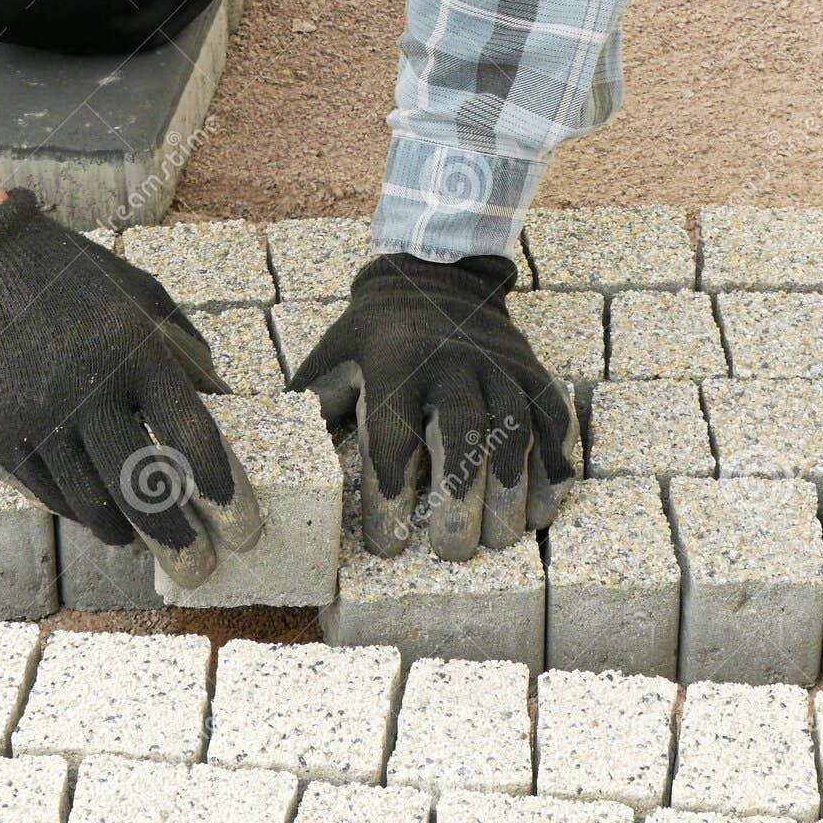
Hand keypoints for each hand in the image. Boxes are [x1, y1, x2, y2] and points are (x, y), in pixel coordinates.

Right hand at [0, 189, 261, 586]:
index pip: (191, 437)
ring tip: (154, 546)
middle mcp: (90, 389)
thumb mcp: (144, 299)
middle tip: (202, 568)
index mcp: (137, 351)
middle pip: (142, 488)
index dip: (224, 492)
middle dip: (179, 540)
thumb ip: (187, 354)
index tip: (244, 527)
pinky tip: (107, 523)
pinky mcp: (2, 437)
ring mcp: (41, 418)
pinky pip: (51, 496)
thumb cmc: (75, 278)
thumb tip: (228, 407)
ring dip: (130, 535)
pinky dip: (84, 515)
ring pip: (94, 503)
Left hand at [290, 253, 577, 559]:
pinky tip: (544, 509)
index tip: (388, 543)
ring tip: (504, 540)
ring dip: (512, 490)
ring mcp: (497, 365)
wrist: (435, 271)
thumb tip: (268, 470)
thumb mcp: (331, 359)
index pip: (391, 436)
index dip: (390, 494)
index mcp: (393, 365)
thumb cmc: (372, 335)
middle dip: (460, 498)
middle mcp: (449, 363)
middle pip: (461, 434)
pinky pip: (552, 419)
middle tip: (453, 550)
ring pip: (515, 431)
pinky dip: (554, 465)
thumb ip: (310, 411)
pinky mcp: (532, 370)